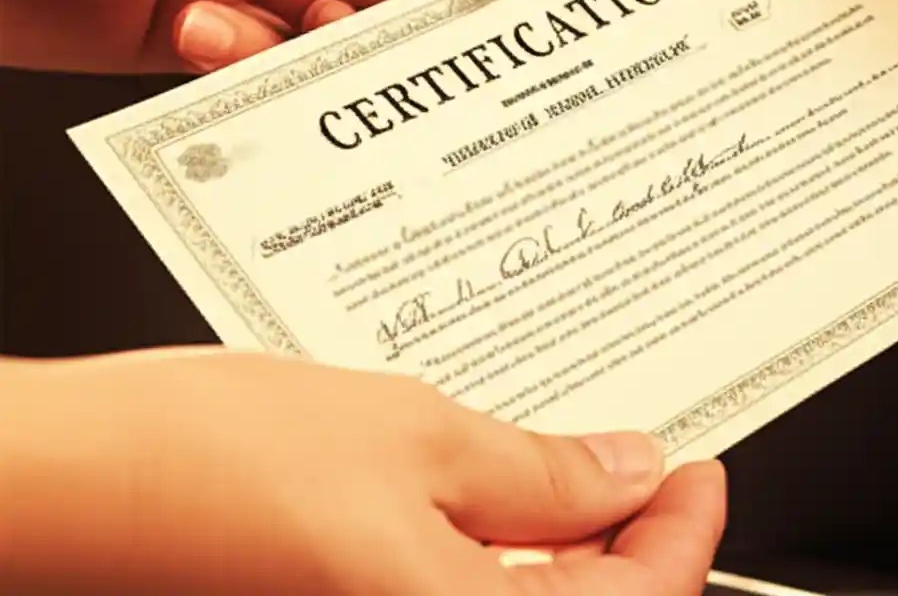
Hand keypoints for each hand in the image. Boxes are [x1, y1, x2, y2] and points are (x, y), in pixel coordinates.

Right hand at [0, 348, 725, 594]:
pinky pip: (455, 594)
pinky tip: (497, 482)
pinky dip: (498, 547)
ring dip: (566, 539)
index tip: (699, 472)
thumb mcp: (418, 440)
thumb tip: (627, 471)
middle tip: (643, 455)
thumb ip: (543, 470)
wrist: (75, 484)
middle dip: (628, 534)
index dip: (685, 534)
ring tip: (577, 455)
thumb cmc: (215, 468)